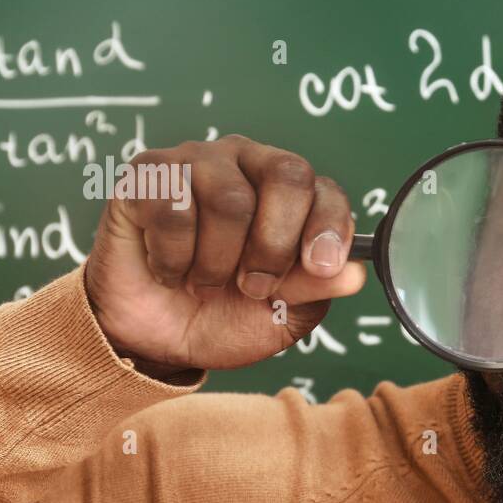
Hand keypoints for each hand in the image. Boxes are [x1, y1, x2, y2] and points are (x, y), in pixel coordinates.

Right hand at [84, 135, 366, 374]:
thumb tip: (355, 273)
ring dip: (218, 261)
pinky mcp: (147, 175)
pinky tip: (168, 268)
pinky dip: (173, 258)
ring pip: (229, 199)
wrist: (154, 339)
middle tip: (254, 286)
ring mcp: (196, 163)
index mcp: (289, 194)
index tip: (320, 268)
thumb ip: (316, 289)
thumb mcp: (281, 315)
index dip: (329, 227)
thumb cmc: (222, 316)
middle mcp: (247, 165)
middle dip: (275, 245)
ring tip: (204, 281)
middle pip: (286, 175)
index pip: (325, 190)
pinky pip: (172, 209)